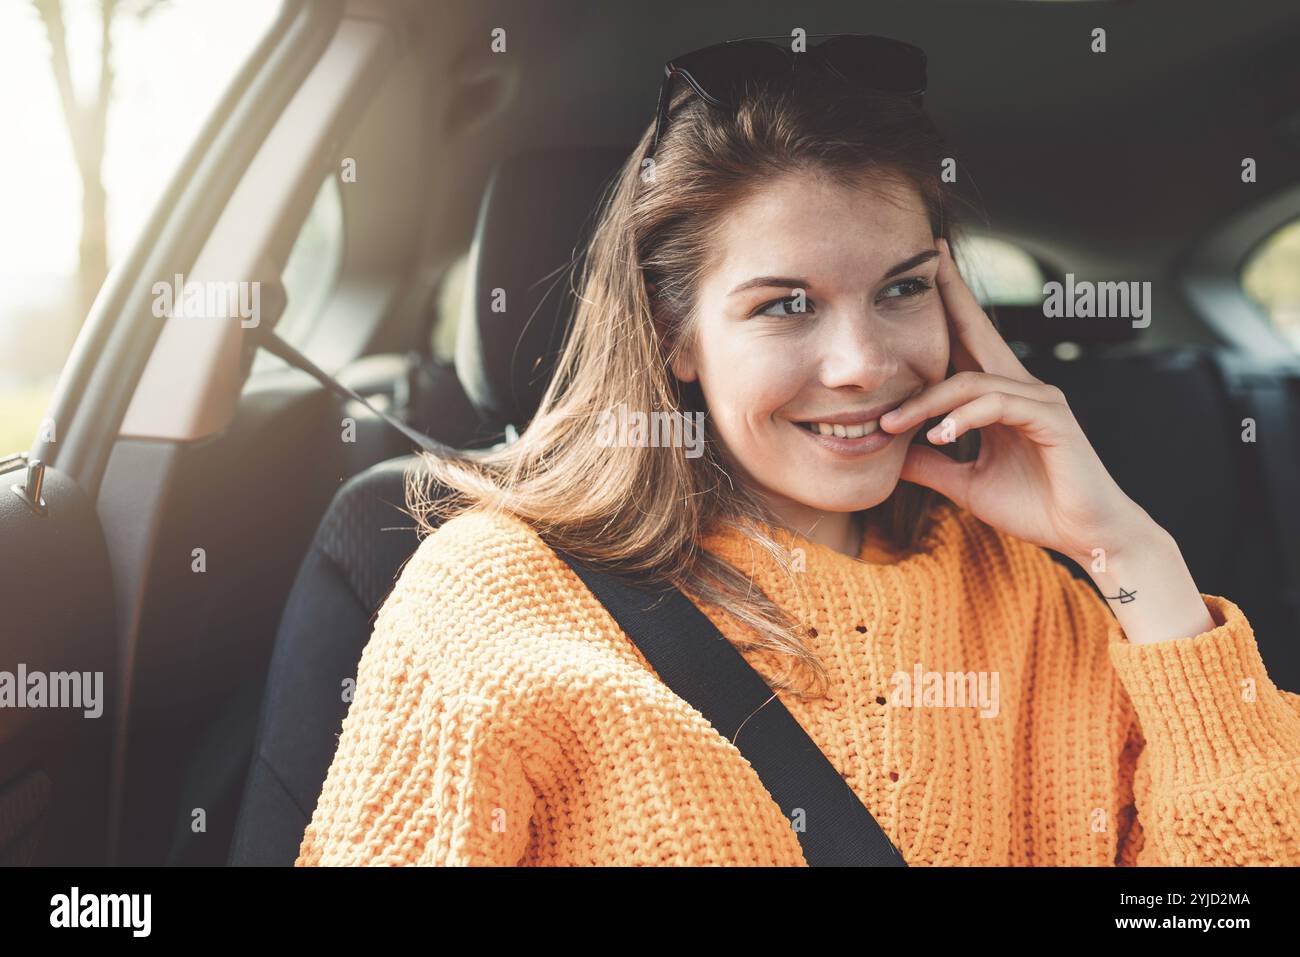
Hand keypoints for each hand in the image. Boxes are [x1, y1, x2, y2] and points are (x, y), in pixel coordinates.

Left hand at [878, 238, 1156, 563]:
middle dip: (951, 295)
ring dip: (927, 402)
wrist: (1086, 536)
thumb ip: (930, 465)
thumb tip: (887, 452)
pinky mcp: (1052, 421)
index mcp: (1003, 397)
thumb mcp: (966, 483)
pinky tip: (938, 435)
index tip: (918, 280)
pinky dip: (964, 417)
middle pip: (979, 332)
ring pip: (973, 381)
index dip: (945, 311)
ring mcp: (1041, 401)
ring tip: (892, 426)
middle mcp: (1023, 388)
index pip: (966, 346)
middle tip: (925, 259)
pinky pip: (999, 405)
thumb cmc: (1034, 507)